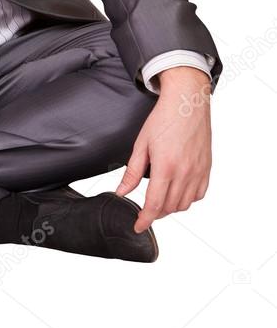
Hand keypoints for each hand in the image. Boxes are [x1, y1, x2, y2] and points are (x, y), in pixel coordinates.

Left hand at [114, 66, 211, 233]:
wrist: (187, 102)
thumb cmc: (164, 118)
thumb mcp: (141, 144)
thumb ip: (132, 171)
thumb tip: (122, 191)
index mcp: (165, 167)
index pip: (154, 205)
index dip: (144, 220)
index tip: (138, 226)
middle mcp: (184, 173)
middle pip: (169, 208)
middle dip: (155, 213)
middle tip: (145, 209)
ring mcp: (198, 172)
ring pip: (185, 204)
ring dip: (171, 207)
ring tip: (160, 200)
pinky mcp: (207, 168)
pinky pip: (199, 194)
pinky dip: (187, 199)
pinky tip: (178, 191)